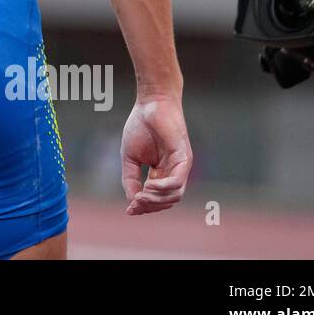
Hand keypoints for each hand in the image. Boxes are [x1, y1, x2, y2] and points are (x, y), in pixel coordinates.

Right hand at [121, 92, 191, 214]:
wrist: (150, 103)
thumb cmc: (141, 126)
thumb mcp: (129, 158)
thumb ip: (130, 179)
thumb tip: (132, 202)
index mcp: (162, 172)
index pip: (157, 198)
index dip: (144, 207)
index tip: (129, 210)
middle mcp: (174, 172)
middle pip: (167, 200)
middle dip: (150, 206)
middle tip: (135, 203)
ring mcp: (181, 166)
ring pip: (174, 195)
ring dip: (156, 200)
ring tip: (141, 195)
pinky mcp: (184, 157)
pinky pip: (177, 181)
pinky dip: (163, 188)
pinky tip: (149, 186)